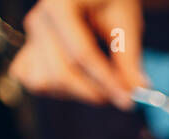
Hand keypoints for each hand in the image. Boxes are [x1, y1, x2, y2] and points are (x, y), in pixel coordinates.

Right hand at [9, 0, 143, 107]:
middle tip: (122, 95)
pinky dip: (57, 89)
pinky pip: (34, 81)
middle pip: (62, 72)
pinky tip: (81, 84)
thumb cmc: (111, 0)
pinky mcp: (31, 51)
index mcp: (59, 5)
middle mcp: (39, 20)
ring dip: (78, 93)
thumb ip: (129, 59)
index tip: (128, 100)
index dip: (106, 81)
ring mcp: (32, 37)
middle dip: (95, 92)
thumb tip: (137, 90)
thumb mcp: (126, 23)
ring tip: (103, 86)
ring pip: (46, 81)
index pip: (81, 53)